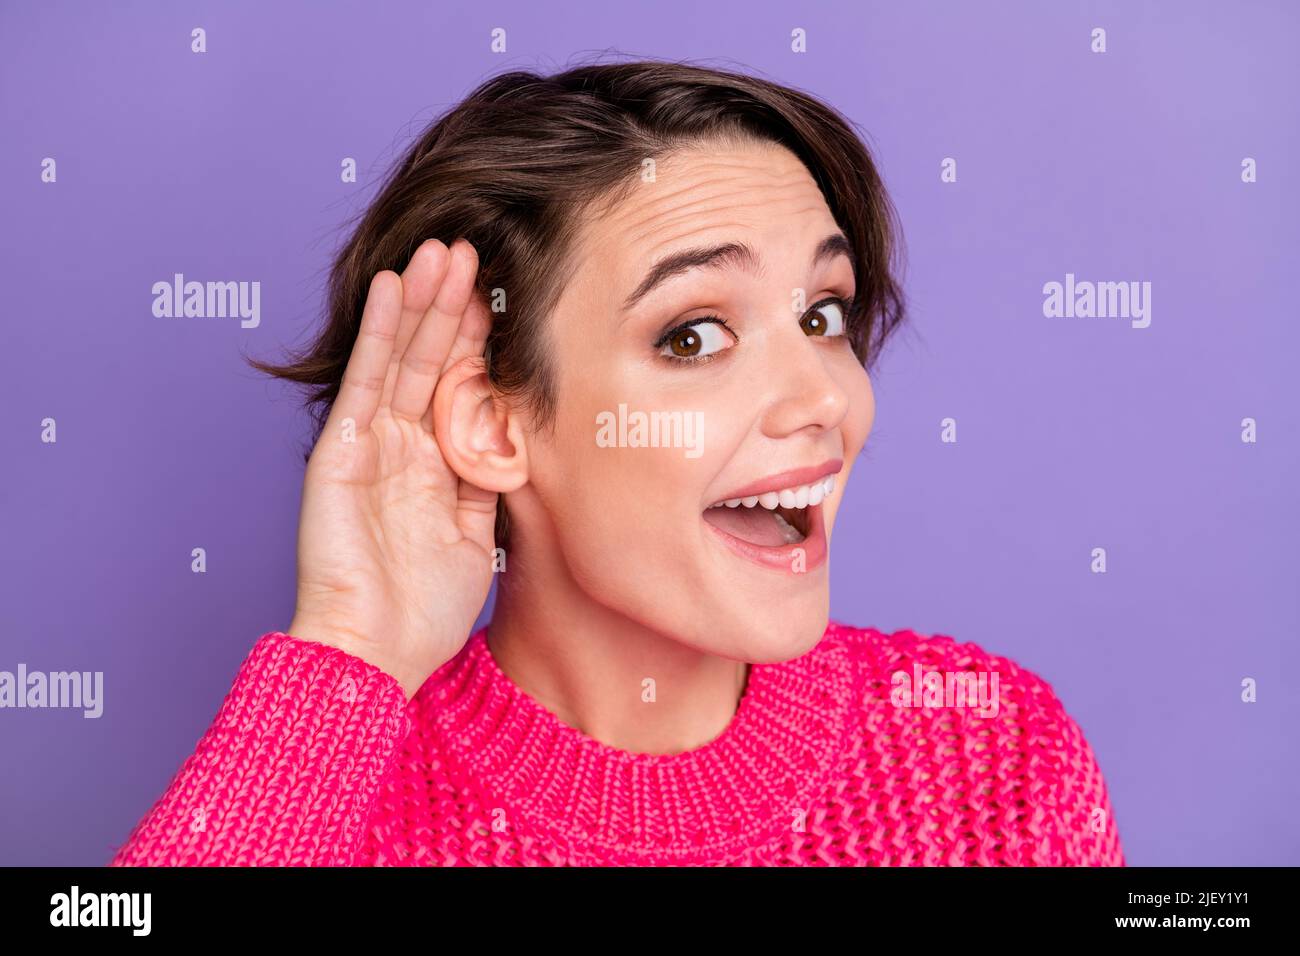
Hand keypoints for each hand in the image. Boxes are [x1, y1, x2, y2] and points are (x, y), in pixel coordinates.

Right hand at [287, 239, 497, 699]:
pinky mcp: (340, 451)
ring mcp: (369, 444)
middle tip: (475, 250)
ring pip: (402, 358)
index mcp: (435, 466)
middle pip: (432, 361)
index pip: (461, 389)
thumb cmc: (425, 611)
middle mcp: (402, 447)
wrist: (376, 653)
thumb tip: (521, 434)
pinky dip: (378, 332)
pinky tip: (392, 287)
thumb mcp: (477, 535)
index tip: (508, 295)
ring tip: (442, 251)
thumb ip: (490, 479)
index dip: (482, 342)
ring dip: (422, 304)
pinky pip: (364, 381)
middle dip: (453, 307)